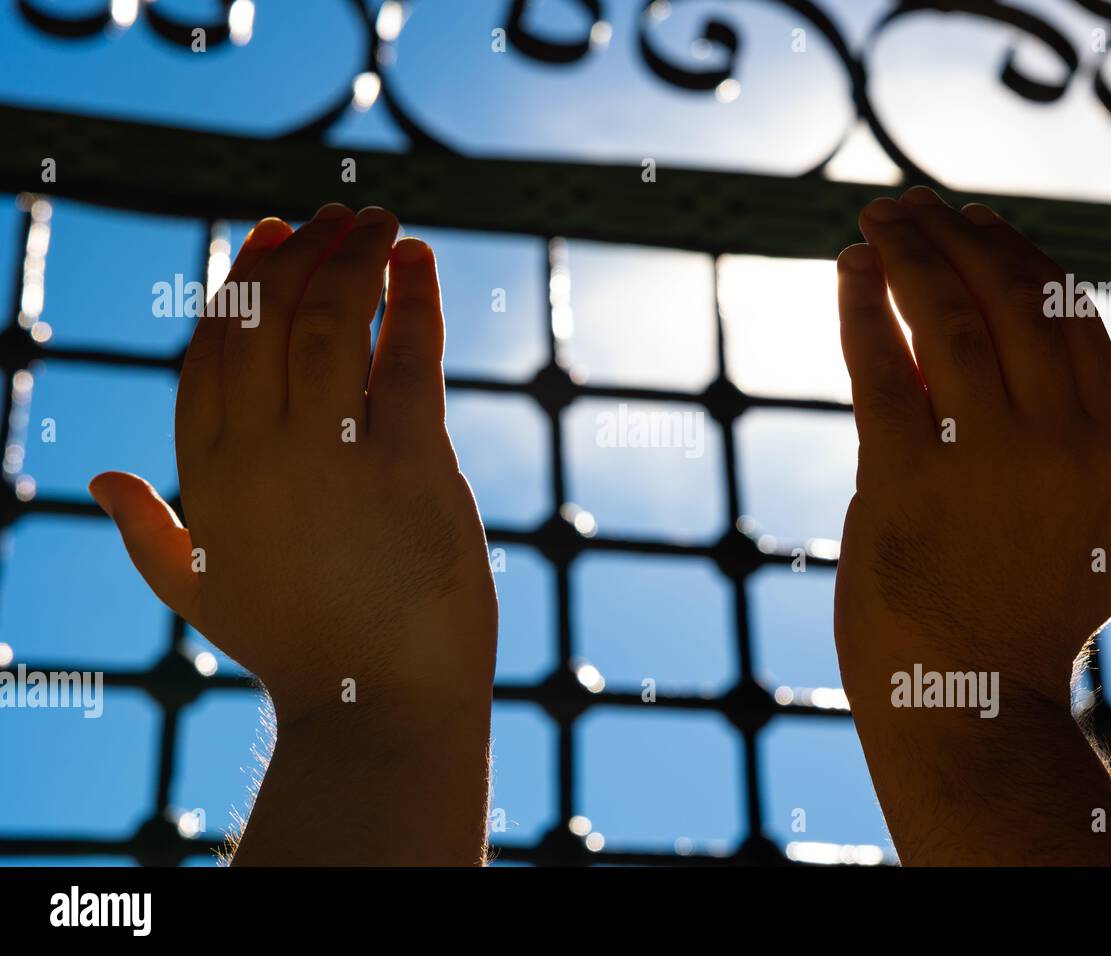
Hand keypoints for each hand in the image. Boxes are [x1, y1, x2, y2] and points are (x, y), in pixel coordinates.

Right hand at [90, 205, 496, 862]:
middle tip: (332, 218)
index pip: (210, 352)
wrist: (379, 710)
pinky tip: (421, 260)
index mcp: (206, 478)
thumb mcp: (203, 597)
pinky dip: (415, 298)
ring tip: (381, 219)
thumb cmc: (301, 652)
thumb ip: (150, 537)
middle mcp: (260, 456)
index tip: (268, 238)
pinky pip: (408, 356)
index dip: (238, 285)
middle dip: (300, 255)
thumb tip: (100, 481)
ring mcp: (334, 456)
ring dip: (355, 256)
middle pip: (267, 321)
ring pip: (332, 322)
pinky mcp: (409, 463)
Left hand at [832, 187, 1110, 863]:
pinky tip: (844, 270)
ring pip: (942, 321)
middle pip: (1006, 302)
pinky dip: (857, 309)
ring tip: (873, 217)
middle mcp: (1049, 441)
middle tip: (909, 204)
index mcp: (1105, 447)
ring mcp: (975, 458)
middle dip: (955, 238)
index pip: (1071, 318)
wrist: (970, 705)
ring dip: (904, 255)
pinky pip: (877, 368)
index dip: (1021, 257)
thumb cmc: (1037, 626)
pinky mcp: (898, 479)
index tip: (975, 224)